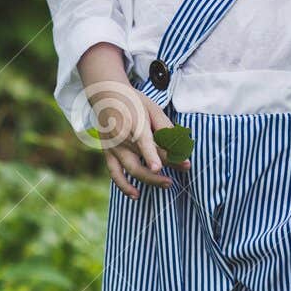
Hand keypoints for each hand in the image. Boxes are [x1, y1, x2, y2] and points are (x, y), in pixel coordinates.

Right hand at [89, 81, 188, 199]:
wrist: (106, 95)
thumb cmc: (133, 101)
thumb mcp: (152, 108)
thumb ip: (165, 127)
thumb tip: (179, 144)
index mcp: (136, 125)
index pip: (153, 145)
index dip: (167, 156)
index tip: (182, 164)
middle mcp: (123, 139)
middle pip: (146, 159)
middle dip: (166, 168)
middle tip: (184, 169)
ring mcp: (115, 148)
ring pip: (133, 169)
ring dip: (150, 180)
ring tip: (168, 183)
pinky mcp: (108, 153)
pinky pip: (115, 174)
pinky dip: (124, 186)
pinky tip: (135, 195)